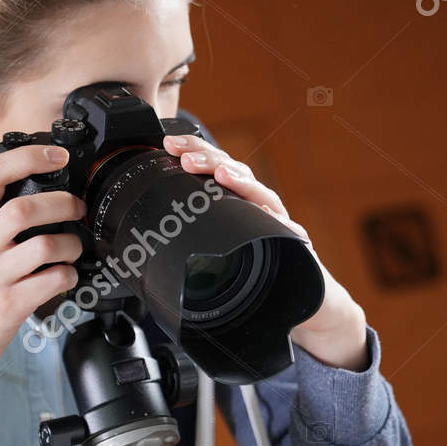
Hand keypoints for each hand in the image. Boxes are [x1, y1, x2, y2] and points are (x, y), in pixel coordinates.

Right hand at [0, 143, 84, 419]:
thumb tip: (45, 180)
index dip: (28, 157)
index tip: (57, 156)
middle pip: (24, 208)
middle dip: (62, 204)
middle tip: (77, 208)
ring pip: (45, 246)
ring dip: (71, 244)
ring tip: (73, 248)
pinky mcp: (11, 304)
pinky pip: (53, 281)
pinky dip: (69, 276)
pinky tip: (66, 276)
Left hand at [162, 133, 369, 370]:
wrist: (303, 301)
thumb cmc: (258, 271)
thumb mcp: (219, 253)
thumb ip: (194, 238)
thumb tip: (143, 242)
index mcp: (236, 202)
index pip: (214, 168)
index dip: (194, 151)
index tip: (169, 144)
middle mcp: (258, 207)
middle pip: (235, 174)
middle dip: (210, 160)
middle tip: (186, 157)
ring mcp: (279, 224)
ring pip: (261, 196)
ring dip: (240, 182)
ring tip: (221, 175)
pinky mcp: (296, 247)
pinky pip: (288, 233)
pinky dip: (277, 222)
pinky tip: (265, 214)